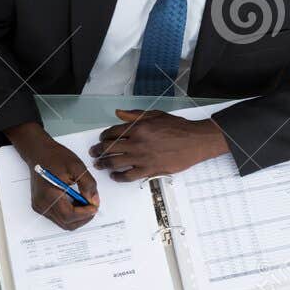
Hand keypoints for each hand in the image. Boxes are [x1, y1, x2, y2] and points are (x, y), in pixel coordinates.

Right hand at [4, 122, 99, 230]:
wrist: (39, 152)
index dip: (85, 214)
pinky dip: (70, 214)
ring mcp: (40, 206)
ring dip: (77, 216)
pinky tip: (75, 201)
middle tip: (92, 205)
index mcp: (49, 194)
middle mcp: (42, 204)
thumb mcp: (77, 167)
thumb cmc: (55, 157)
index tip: (95, 205)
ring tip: (84, 201)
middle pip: (67, 223)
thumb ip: (88, 185)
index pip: (70, 215)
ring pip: (63, 223)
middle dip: (83, 217)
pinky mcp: (40, 206)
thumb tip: (94, 201)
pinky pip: (58, 217)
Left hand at [89, 110, 228, 181]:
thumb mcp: (155, 115)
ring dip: (104, 164)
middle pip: (109, 148)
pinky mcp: (149, 170)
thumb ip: (134, 115)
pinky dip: (119, 177)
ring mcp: (142, 158)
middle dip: (98, 150)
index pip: (112, 132)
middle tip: (94, 153)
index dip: (104, 136)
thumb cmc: (177, 127)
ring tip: (99, 165)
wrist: (195, 141)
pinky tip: (115, 176)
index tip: (101, 139)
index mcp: (138, 128)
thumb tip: (117, 113)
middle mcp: (137, 143)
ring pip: (115, 163)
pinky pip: (128, 176)